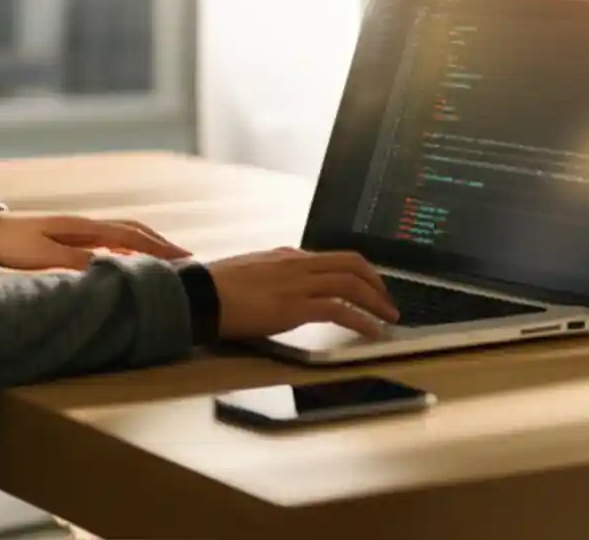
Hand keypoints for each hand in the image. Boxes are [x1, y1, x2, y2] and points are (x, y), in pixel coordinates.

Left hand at [0, 213, 190, 270]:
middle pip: (134, 231)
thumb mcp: (42, 254)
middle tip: (188, 259)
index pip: (131, 237)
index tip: (185, 259)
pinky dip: (130, 249)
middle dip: (162, 243)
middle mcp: (87, 225)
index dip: (159, 248)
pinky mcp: (73, 237)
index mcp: (84, 227)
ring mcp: (81, 229)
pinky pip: (111, 241)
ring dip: (149, 245)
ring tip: (168, 259)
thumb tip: (107, 267)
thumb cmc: (12, 243)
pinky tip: (132, 260)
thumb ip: (75, 260)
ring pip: (124, 235)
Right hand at [207, 248, 399, 339]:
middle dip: (376, 281)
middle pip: (351, 263)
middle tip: (386, 301)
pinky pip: (341, 310)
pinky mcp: (295, 307)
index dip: (357, 271)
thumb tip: (280, 290)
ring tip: (388, 318)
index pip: (332, 258)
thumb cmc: (215, 288)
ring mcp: (298, 284)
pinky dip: (362, 321)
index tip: (367, 285)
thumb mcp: (250, 273)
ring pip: (352, 284)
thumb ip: (272, 277)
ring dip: (376, 301)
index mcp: (287, 256)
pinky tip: (372, 332)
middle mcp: (297, 264)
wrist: (200, 295)